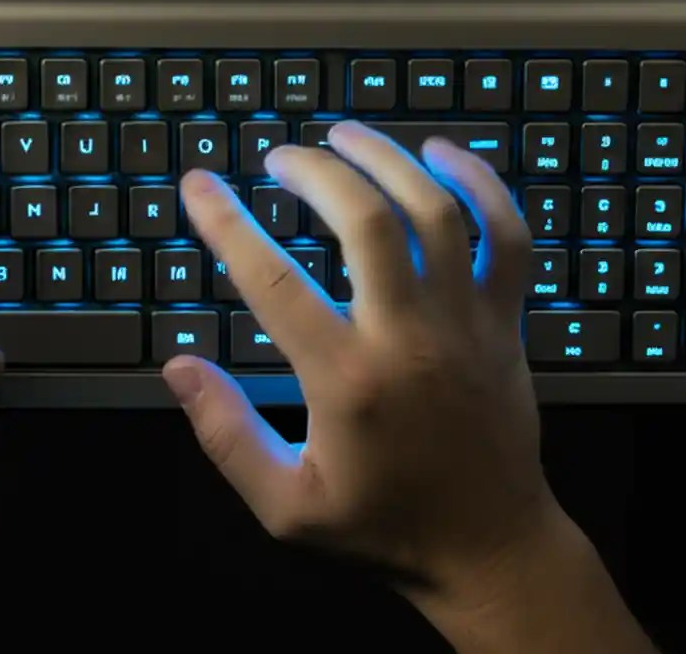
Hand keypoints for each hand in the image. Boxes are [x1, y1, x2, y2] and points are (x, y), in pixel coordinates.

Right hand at [165, 121, 654, 651]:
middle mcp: (409, 338)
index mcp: (347, 381)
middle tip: (280, 156)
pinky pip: (506, 236)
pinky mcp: (506, 323)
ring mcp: (467, 324)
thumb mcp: (286, 506)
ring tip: (345, 134)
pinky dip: (482, 185)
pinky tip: (444, 156)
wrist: (489, 550)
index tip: (200, 185)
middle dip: (316, 172)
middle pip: (366, 221)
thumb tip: (178, 368)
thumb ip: (227, 435)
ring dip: (388, 160)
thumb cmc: (382, 529)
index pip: (274, 280)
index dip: (227, 223)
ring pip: (436, 213)